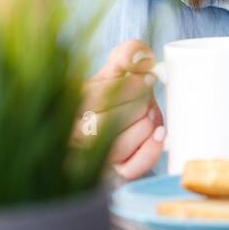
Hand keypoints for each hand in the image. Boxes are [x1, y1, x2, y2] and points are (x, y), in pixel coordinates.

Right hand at [76, 39, 165, 179]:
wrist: (126, 119)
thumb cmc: (118, 94)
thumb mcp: (118, 69)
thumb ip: (128, 54)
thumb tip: (141, 59)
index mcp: (70, 103)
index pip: (94, 98)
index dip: (126, 87)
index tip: (148, 79)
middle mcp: (73, 134)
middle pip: (102, 125)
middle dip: (135, 106)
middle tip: (149, 98)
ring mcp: (91, 158)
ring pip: (115, 148)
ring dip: (143, 127)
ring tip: (151, 114)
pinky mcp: (112, 174)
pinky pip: (129, 169)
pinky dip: (149, 151)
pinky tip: (158, 134)